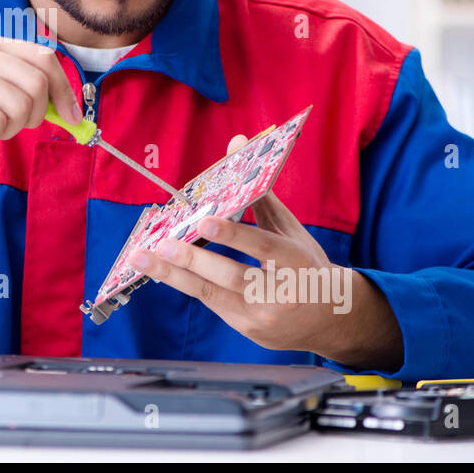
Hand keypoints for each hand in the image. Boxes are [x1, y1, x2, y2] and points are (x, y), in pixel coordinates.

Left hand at [130, 133, 402, 370]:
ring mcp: (261, 317)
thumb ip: (259, 193)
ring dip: (173, 276)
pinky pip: (211, 303)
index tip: (203, 222)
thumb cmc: (306, 265)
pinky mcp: (246, 329)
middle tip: (162, 245)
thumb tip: (237, 143)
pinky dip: (185, 284)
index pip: (263, 247)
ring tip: (142, 260)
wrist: (332, 321)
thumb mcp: (292, 231)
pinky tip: (160, 270)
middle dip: (193, 261)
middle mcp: (280, 294)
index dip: (233, 236)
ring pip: (212, 294)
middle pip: (231, 277)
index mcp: (297, 262)